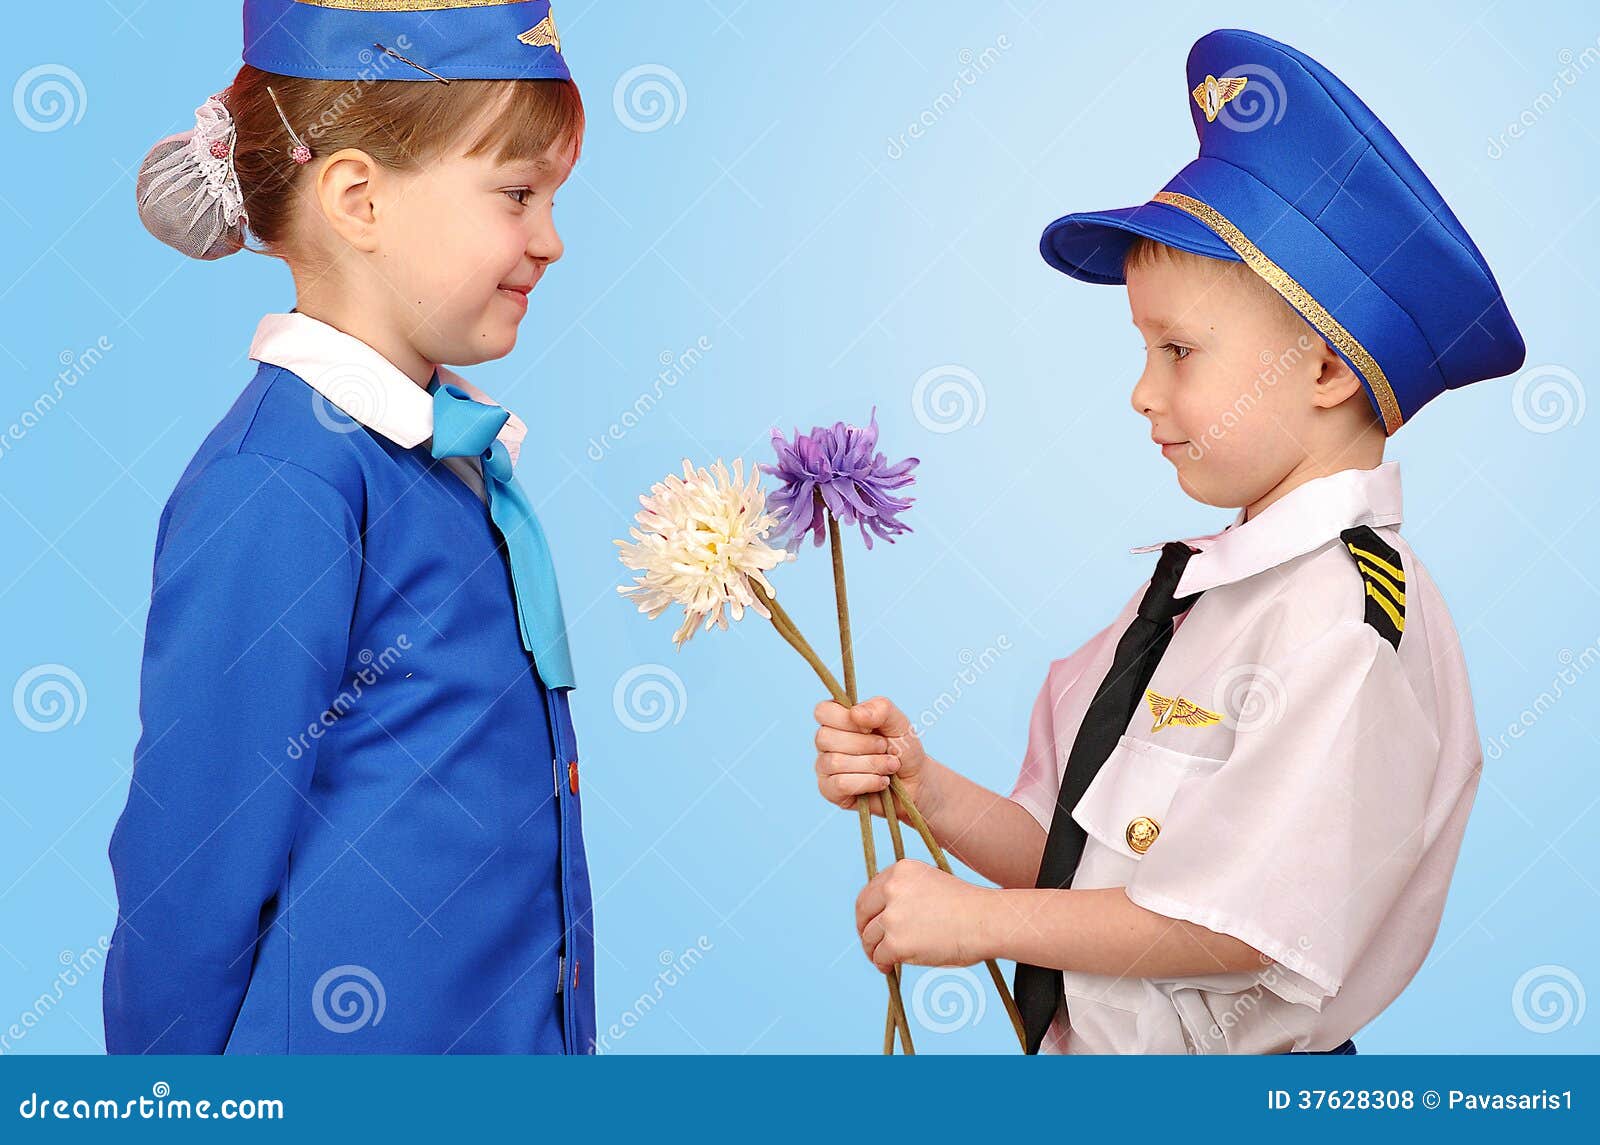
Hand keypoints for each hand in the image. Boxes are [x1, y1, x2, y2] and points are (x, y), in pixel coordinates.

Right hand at [813, 695, 930, 816]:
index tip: (869, 728)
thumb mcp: (899, 723)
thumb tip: (855, 713)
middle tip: (885, 748)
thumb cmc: (903, 750)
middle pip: (825, 737)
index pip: (822, 711)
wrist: (915, 783)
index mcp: (838, 719)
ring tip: (890, 766)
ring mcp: (826, 768)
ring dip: (871, 764)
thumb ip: (880, 709)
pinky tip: (881, 782)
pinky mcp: (831, 791)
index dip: (844, 719)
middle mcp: (827, 743)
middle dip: (864, 744)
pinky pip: (840, 784)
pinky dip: (868, 781)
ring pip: (834, 762)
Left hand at [855, 859, 991, 970]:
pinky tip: (888, 968)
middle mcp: (893, 889)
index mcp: (901, 870)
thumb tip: (886, 913)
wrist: (986, 922)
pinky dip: (881, 964)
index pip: (870, 892)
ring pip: (870, 937)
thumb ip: (907, 891)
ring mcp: (893, 916)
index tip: (869, 923)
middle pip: (863, 913)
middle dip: (863, 931)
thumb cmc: (967, 906)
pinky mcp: (897, 942)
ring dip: (874, 950)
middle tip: (869, 945)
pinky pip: (880, 956)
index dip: (867, 911)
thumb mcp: (931, 883)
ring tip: (883, 959)